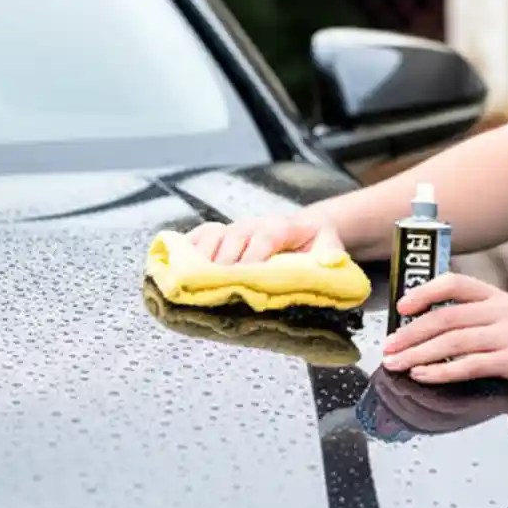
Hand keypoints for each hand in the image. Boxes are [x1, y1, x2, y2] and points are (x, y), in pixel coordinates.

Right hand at [186, 214, 342, 264]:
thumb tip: (331, 262)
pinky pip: (201, 234)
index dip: (254, 254)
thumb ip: (331, 255)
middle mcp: (255, 225)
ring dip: (202, 254)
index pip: (266, 236)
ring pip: (214, 234)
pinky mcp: (223, 233)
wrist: (306, 227)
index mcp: (283, 227)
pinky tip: (175, 261)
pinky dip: (187, 245)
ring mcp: (236, 228)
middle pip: (234, 238)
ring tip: (191, 276)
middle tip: (213, 283)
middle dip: (223, 260)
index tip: (245, 273)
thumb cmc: (317, 245)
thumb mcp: (330, 248)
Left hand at [381, 273, 507, 389]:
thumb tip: (441, 325)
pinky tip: (423, 377)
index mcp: (499, 297)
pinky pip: (469, 366)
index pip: (454, 283)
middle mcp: (501, 311)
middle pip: (444, 317)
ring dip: (416, 354)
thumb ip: (485, 316)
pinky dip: (441, 373)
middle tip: (387, 347)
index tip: (401, 306)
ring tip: (395, 364)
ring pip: (451, 342)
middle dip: (409, 333)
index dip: (424, 292)